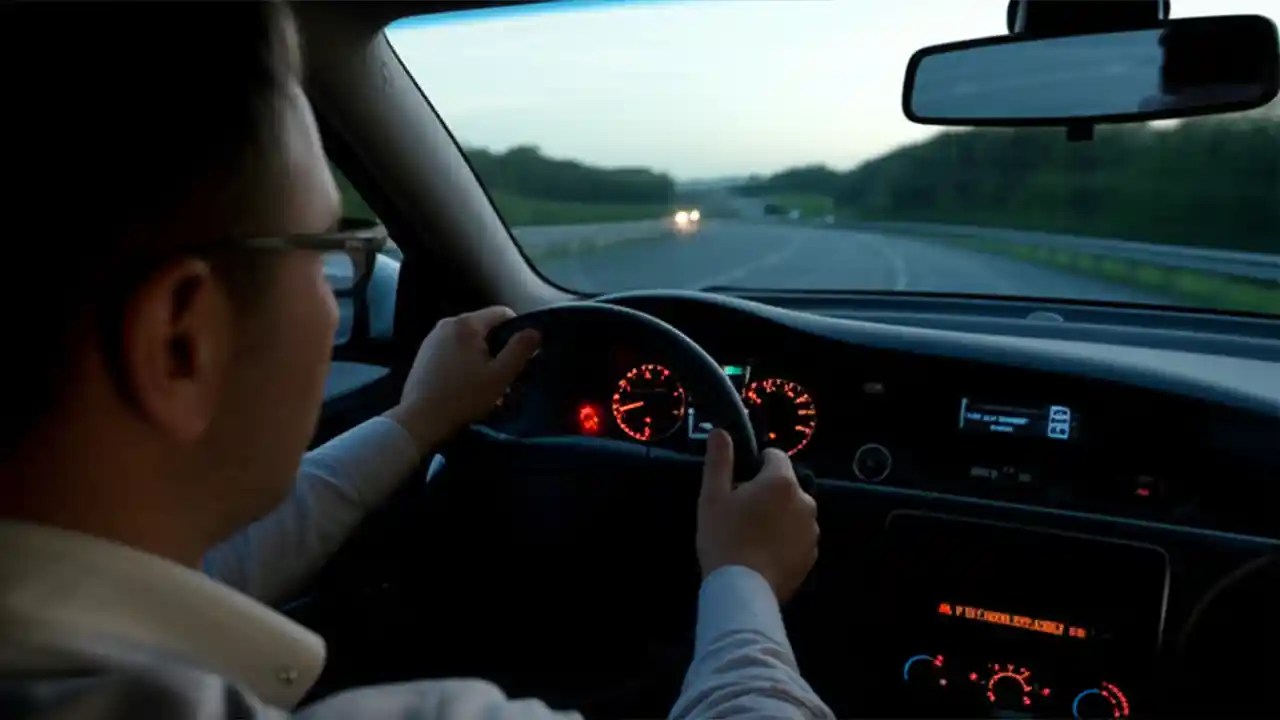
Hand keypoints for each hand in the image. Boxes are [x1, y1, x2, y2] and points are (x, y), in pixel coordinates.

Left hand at [384, 306, 539, 452]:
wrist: (420, 419)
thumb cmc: (464, 397)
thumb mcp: (500, 376)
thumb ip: (520, 350)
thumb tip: (534, 331)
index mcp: (467, 324)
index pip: (503, 313)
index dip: (517, 331)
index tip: (520, 355)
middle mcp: (448, 323)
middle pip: (485, 326)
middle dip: (497, 346)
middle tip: (503, 374)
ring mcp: (432, 337)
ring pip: (468, 339)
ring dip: (481, 355)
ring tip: (484, 382)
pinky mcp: (424, 352)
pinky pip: (453, 348)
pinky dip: (463, 360)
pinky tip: (464, 383)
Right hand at [696, 429, 818, 602]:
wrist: (742, 589)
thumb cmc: (724, 537)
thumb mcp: (712, 496)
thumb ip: (719, 460)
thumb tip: (720, 431)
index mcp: (781, 481)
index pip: (774, 456)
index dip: (755, 464)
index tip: (739, 483)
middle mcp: (805, 501)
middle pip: (785, 485)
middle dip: (767, 492)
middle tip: (741, 513)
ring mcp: (811, 530)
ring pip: (793, 511)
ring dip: (778, 515)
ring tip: (752, 536)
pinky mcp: (812, 555)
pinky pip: (797, 536)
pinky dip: (785, 539)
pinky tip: (764, 553)